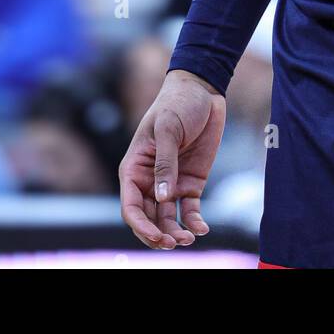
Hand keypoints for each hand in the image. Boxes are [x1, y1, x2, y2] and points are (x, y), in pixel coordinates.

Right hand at [119, 69, 225, 248]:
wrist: (203, 91)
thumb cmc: (177, 104)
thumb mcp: (168, 129)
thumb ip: (165, 163)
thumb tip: (161, 198)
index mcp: (135, 168)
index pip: (131, 206)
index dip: (141, 226)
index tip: (157, 236)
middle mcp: (150, 180)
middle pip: (148, 218)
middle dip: (159, 235)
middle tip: (175, 243)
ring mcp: (171, 183)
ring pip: (168, 219)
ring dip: (176, 232)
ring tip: (189, 238)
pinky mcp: (191, 182)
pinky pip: (189, 209)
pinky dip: (194, 222)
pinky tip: (201, 229)